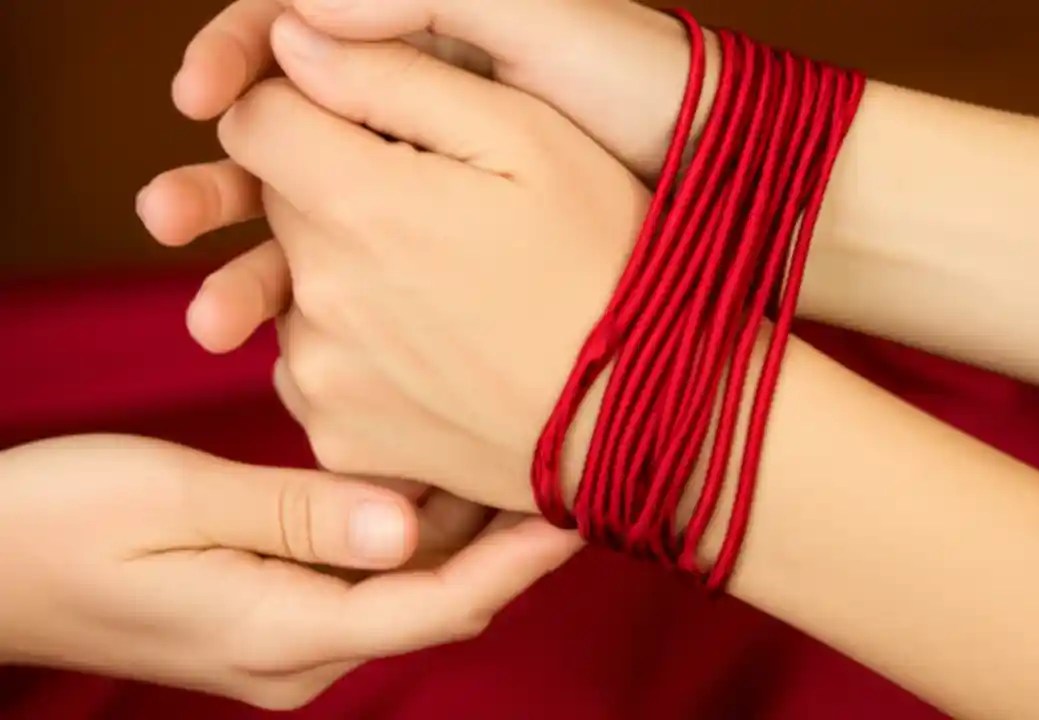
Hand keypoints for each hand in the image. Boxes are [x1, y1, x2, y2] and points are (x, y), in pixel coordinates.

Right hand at [0, 435, 578, 708]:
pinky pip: (365, 573)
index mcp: (283, 632)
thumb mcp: (177, 501)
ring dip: (463, 524)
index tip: (581, 505)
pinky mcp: (271, 611)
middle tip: (569, 455)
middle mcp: (299, 653)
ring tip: (520, 444)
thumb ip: (300, 516)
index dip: (520, 560)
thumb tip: (410, 527)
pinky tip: (433, 460)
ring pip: (407, 582)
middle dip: (508, 539)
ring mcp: (286, 639)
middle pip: (438, 598)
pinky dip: (408, 524)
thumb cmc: (58, 521)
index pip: (439, 604)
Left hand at [146, 16, 647, 511]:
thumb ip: (397, 76)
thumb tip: (292, 39)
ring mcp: (324, 379)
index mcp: (357, 203)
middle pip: (278, 205)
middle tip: (437, 215)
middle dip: (336, 192)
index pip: (253, 118)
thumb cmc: (606, 266)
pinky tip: (437, 356)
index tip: (370, 127)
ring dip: (348, 277)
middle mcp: (318, 295)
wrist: (648, 415)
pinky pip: (315, 372)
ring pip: (295, 290)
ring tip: (448, 294)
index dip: (307, 106)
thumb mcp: (530, 137)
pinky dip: (357, 357)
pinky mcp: (339, 441)